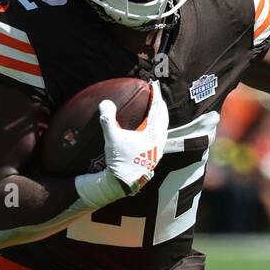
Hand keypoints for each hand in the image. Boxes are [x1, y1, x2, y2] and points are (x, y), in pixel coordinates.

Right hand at [98, 80, 168, 195]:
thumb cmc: (120, 160)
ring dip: (160, 116)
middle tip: (156, 94)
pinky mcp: (154, 157)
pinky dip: (157, 127)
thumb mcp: (112, 137)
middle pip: (163, 118)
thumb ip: (108, 119)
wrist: (123, 184)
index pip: (156, 110)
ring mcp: (158, 150)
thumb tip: (105, 103)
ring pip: (163, 128)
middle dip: (160, 105)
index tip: (153, 85)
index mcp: (152, 133)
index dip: (155, 96)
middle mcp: (159, 141)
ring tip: (156, 109)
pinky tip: (150, 130)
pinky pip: (160, 136)